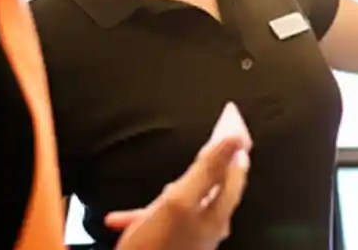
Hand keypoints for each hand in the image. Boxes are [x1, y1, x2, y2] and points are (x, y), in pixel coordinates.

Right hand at [109, 136, 250, 249]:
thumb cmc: (156, 247)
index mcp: (216, 213)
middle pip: (213, 186)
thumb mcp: (179, 201)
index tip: (233, 120)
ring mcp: (191, 239)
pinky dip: (142, 216)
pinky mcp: (171, 247)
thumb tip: (237, 139)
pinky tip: (120, 219)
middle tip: (205, 143)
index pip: (235, 171)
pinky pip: (159, 224)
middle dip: (205, 166)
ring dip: (169, 192)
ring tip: (157, 188)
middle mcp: (209, 227)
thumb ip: (207, 169)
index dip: (234, 145)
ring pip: (184, 205)